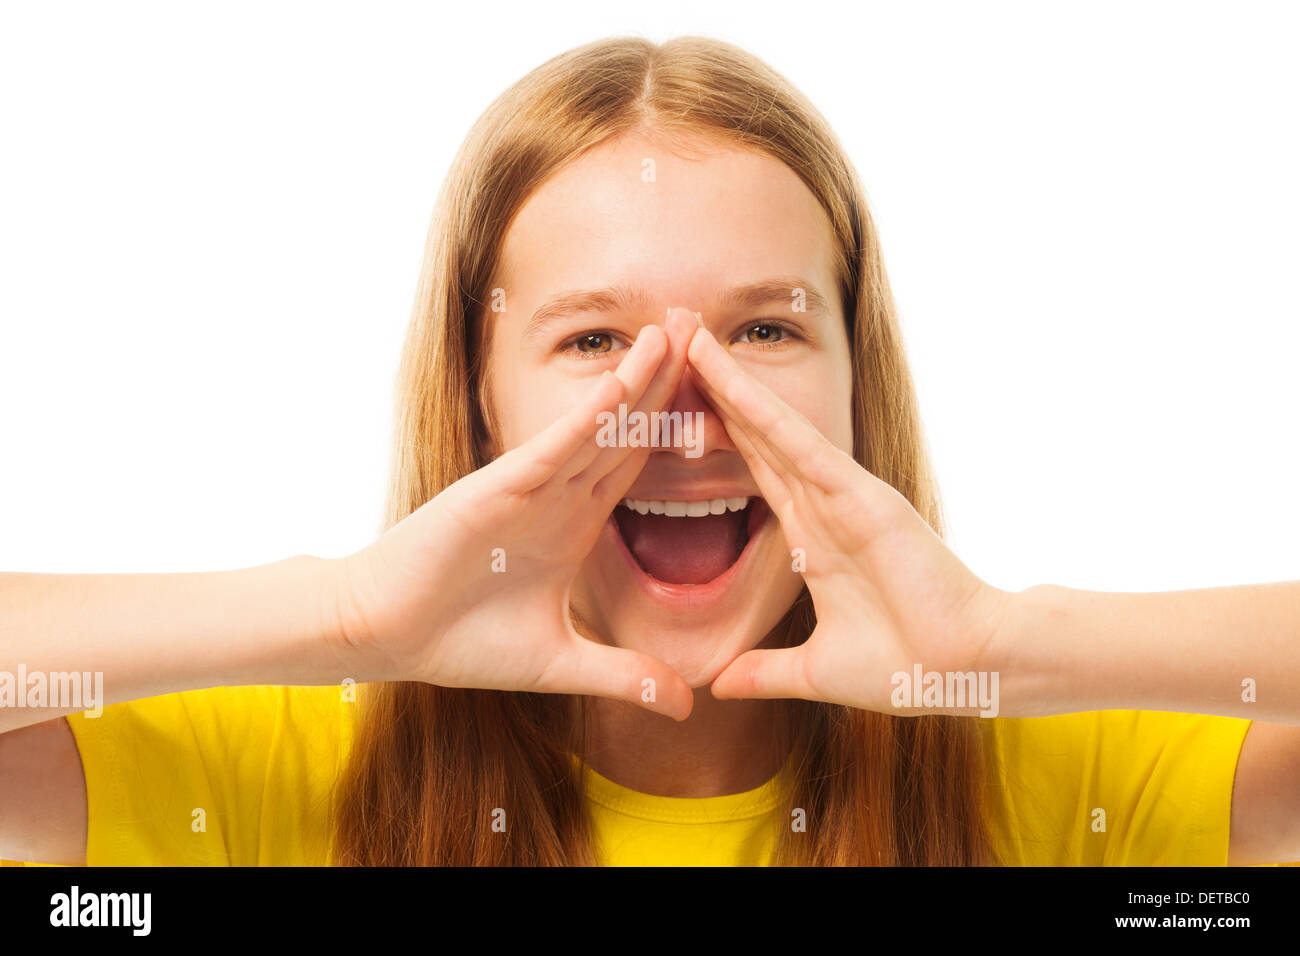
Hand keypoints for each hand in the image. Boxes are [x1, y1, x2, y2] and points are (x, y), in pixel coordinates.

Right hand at [328, 314, 699, 720]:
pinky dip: (590, 415)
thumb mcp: (561, 663)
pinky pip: (554, 446)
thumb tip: (688, 705)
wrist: (385, 634)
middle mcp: (559, 494)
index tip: (726, 400)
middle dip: (668, 381)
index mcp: (575, 523)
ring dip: (638, 378)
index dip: (682, 429)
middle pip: (627, 429)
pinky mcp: (498, 487)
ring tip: (676, 330)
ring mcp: (530, 486)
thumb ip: (625, 675)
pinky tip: (624, 382)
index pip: (640, 465)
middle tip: (708, 330)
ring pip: (597, 425)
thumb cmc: (461, 640)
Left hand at [687, 326, 1014, 715]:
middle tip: (668, 339)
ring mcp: (838, 493)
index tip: (668, 407)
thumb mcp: (815, 671)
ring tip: (685, 334)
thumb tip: (718, 682)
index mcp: (811, 537)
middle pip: (752, 435)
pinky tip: (724, 376)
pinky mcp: (857, 494)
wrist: (963, 671)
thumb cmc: (905, 667)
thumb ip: (765, 671)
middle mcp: (820, 503)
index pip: (750, 472)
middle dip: (710, 391)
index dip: (712, 437)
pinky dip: (760, 408)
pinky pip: (799, 443)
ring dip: (726, 381)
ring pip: (769, 426)